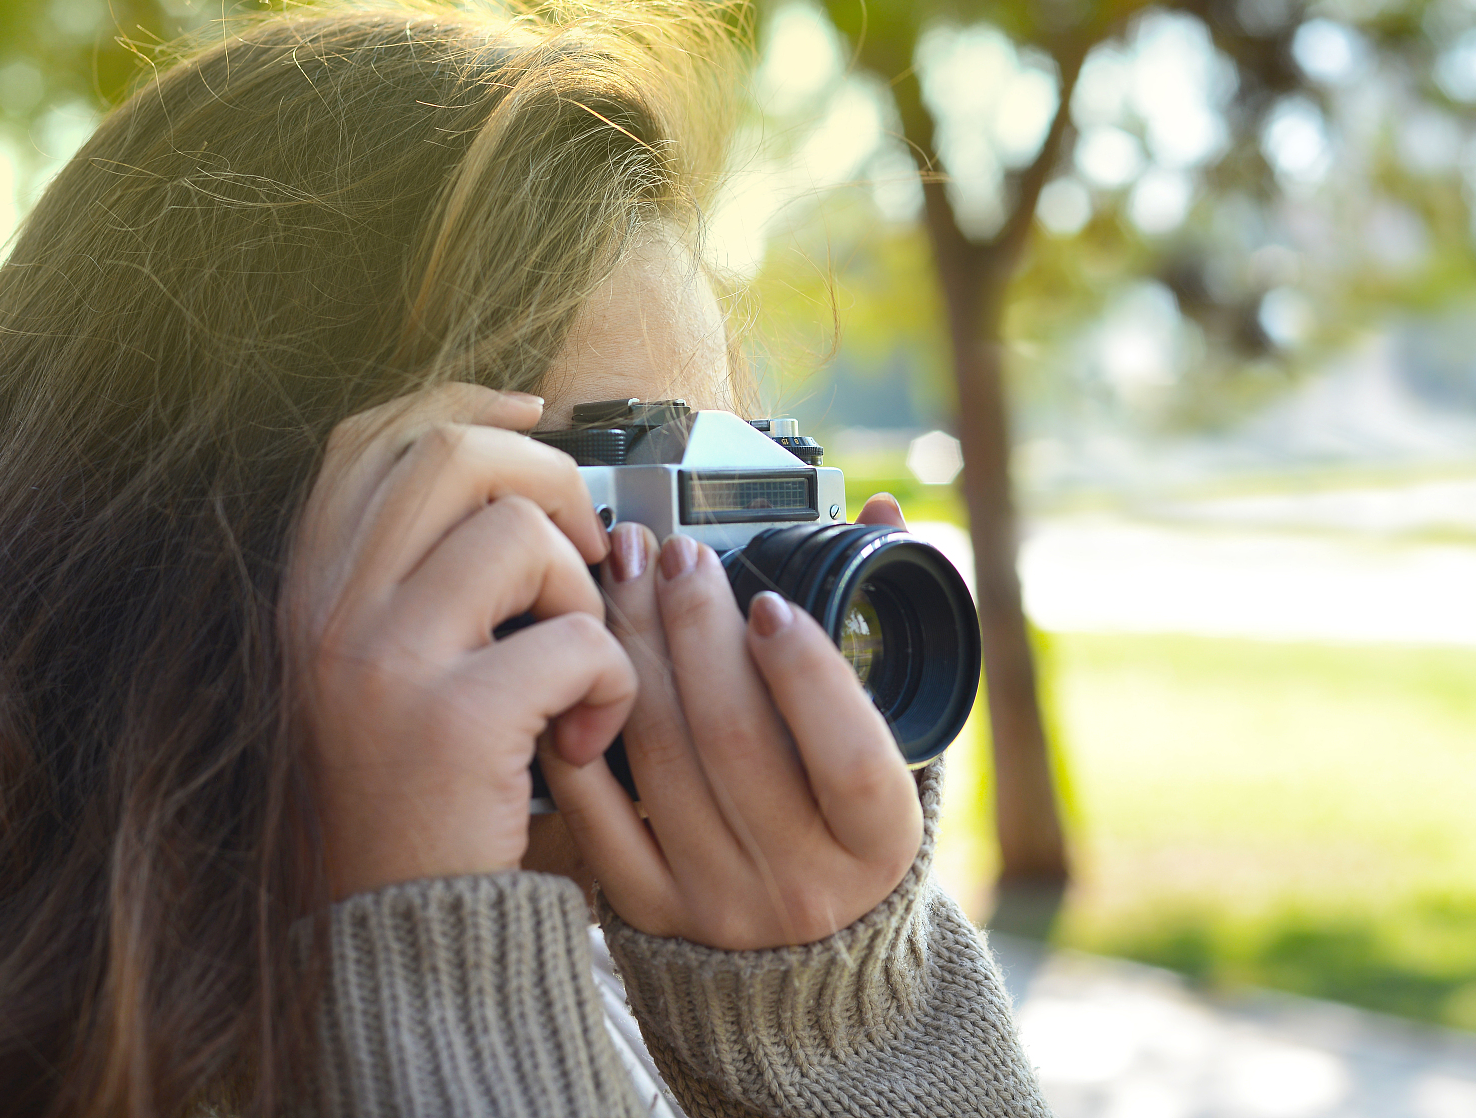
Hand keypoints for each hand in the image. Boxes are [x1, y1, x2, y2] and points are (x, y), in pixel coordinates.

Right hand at [285, 383, 633, 899]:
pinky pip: (580, 639)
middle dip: (549, 480)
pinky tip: (585, 739)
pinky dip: (613, 686)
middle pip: (452, 452)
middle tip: (582, 553)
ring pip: (524, 534)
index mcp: (310, 588)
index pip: (375, 435)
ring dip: (583, 594)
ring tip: (571, 670)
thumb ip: (421, 574)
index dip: (464, 402)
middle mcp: (326, 612)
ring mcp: (380, 662)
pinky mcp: (453, 721)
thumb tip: (519, 466)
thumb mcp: (383, 667)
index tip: (533, 413)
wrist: (397, 938)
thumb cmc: (413, 798)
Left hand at [540, 493, 924, 949]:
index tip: (769, 601)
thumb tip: (877, 515)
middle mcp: (804, 883)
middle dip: (696, 628)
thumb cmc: (850, 825)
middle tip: (677, 556)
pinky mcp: (652, 911)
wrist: (810, 960)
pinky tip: (578, 662)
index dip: (808, 673)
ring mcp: (722, 901)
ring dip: (635, 653)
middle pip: (737, 740)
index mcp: (879, 842)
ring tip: (626, 579)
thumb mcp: (897, 745)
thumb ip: (882, 632)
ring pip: (662, 762)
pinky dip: (583, 728)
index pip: (850, 756)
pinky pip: (598, 812)